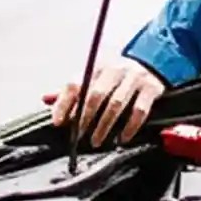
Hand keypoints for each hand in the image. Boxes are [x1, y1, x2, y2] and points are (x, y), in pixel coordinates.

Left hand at [46, 57, 165, 146]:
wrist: (154, 59)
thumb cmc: (117, 74)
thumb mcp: (95, 76)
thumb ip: (72, 89)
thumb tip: (45, 99)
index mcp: (97, 66)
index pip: (76, 83)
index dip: (64, 103)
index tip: (58, 123)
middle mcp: (115, 69)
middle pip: (96, 95)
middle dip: (85, 118)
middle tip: (78, 137)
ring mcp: (134, 78)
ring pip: (116, 104)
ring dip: (104, 126)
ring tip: (96, 141)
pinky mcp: (151, 88)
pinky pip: (139, 111)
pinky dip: (129, 127)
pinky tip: (122, 139)